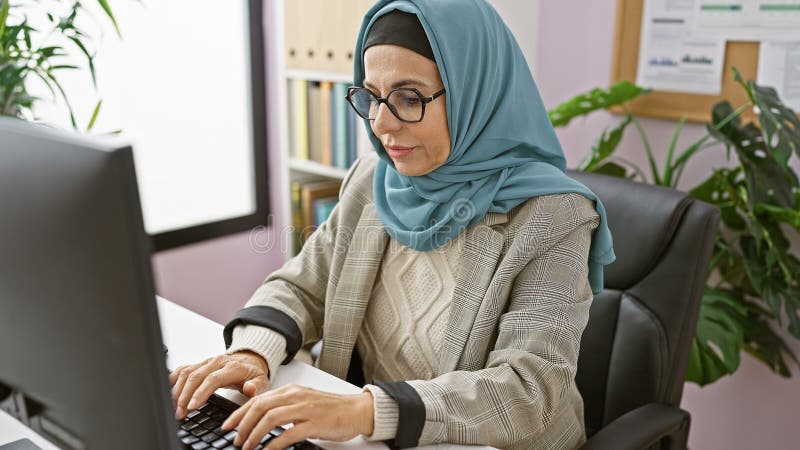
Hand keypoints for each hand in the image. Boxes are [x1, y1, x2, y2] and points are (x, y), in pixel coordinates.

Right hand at [169, 350, 269, 419]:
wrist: (250, 358)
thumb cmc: (253, 372)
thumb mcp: (262, 380)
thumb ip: (256, 386)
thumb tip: (250, 389)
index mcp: (232, 367)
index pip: (213, 379)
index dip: (201, 392)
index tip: (192, 406)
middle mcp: (217, 362)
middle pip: (196, 376)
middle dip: (184, 395)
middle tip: (180, 413)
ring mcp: (206, 361)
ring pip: (187, 372)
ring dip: (177, 390)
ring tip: (175, 408)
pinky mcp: (199, 363)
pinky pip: (183, 369)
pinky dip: (173, 379)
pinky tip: (168, 391)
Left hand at [221, 384, 373, 449]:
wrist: (357, 410)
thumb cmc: (331, 409)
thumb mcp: (304, 402)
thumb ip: (284, 407)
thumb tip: (260, 420)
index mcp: (291, 390)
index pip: (258, 399)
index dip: (240, 412)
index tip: (228, 425)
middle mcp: (296, 396)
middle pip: (260, 407)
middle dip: (243, 424)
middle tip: (235, 439)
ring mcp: (305, 409)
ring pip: (271, 418)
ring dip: (255, 434)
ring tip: (247, 447)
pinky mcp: (314, 423)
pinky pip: (288, 434)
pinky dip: (274, 444)